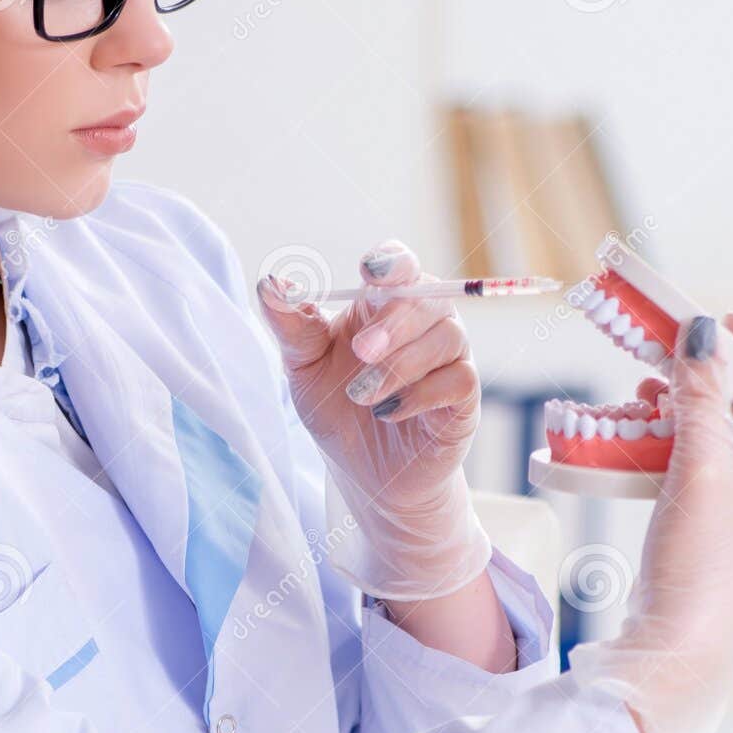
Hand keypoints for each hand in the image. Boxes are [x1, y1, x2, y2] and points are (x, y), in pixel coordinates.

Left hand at [257, 239, 491, 599]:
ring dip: (400, 366)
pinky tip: (389, 412)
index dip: (391, 261)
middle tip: (361, 351)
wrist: (360, 471)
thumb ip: (290, 325)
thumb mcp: (303, 366)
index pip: (399, 265)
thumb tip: (268, 284)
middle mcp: (424, 321)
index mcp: (383, 304)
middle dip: (393, 323)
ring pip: (446, 337)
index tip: (371, 270)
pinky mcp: (463, 396)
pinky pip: (457, 379)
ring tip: (363, 397)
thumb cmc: (336, 406)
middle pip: (426, 297)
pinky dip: (421, 395)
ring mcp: (449, 356)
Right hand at [568, 311, 732, 732]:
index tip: (713, 322)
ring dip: (678, 412)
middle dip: (702, 375)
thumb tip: (703, 331)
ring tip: (635, 404)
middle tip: (655, 363)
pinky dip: (666, 450)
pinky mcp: (711, 531)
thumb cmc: (704, 554)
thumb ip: (699, 393)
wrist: (685, 641)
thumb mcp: (702, 461)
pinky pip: (695, 472)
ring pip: (716, 438)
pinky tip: (631, 455)